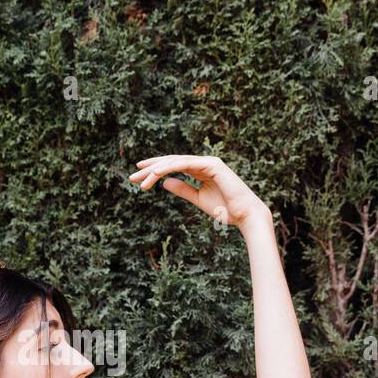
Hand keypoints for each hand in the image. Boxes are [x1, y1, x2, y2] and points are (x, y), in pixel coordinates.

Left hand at [127, 154, 267, 229]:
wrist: (245, 215)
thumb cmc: (225, 209)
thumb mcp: (198, 199)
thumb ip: (183, 189)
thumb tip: (164, 182)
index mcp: (201, 169)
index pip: (174, 166)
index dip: (155, 169)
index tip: (139, 177)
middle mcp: (204, 162)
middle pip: (172, 161)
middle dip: (151, 169)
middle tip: (132, 178)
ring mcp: (209, 161)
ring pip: (176, 161)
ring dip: (157, 169)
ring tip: (141, 179)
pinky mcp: (212, 165)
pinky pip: (186, 164)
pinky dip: (170, 167)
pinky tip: (156, 174)